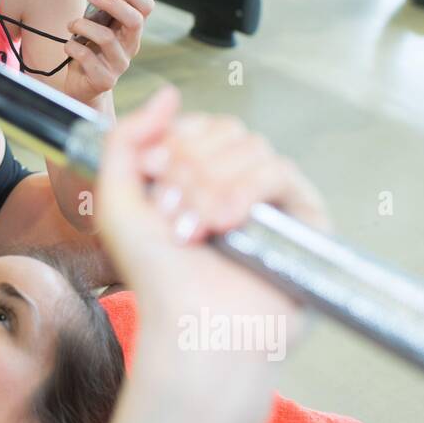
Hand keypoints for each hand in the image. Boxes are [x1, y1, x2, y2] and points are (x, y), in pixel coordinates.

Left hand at [61, 0, 153, 104]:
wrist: (84, 88)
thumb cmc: (92, 51)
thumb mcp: (103, 24)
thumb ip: (116, 3)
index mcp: (132, 31)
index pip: (146, 8)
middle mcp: (130, 47)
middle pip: (134, 21)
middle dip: (111, 3)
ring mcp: (119, 65)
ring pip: (106, 38)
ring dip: (83, 25)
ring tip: (71, 25)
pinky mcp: (104, 80)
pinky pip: (87, 58)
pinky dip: (73, 47)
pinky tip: (68, 45)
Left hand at [96, 86, 329, 357]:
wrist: (190, 328)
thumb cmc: (155, 277)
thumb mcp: (117, 200)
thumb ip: (125, 139)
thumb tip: (169, 94)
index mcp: (199, 178)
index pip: (199, 125)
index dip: (174, 143)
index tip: (152, 176)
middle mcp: (239, 186)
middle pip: (226, 130)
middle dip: (189, 167)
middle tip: (170, 212)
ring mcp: (274, 203)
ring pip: (251, 147)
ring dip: (211, 185)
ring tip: (193, 229)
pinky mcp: (306, 221)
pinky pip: (281, 173)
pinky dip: (246, 191)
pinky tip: (225, 223)